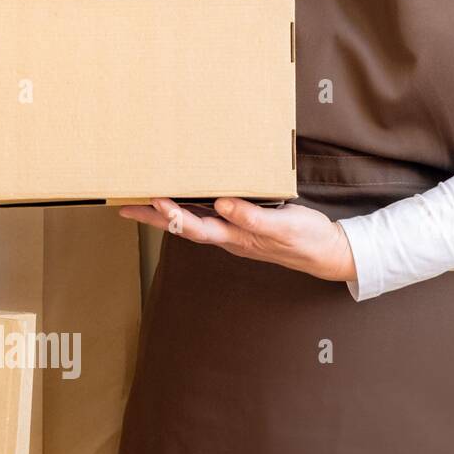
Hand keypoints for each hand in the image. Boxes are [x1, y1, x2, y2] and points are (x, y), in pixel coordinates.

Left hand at [119, 197, 356, 282]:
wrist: (326, 253)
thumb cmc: (306, 239)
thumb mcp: (283, 227)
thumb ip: (253, 218)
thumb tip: (223, 205)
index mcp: (236, 237)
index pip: (196, 227)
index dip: (174, 215)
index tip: (155, 200)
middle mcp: (228, 237)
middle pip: (184, 227)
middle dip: (155, 218)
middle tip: (127, 207)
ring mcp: (233, 234)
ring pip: (192, 224)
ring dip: (166, 215)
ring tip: (143, 204)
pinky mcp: (241, 227)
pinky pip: (207, 219)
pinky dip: (189, 210)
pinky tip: (182, 202)